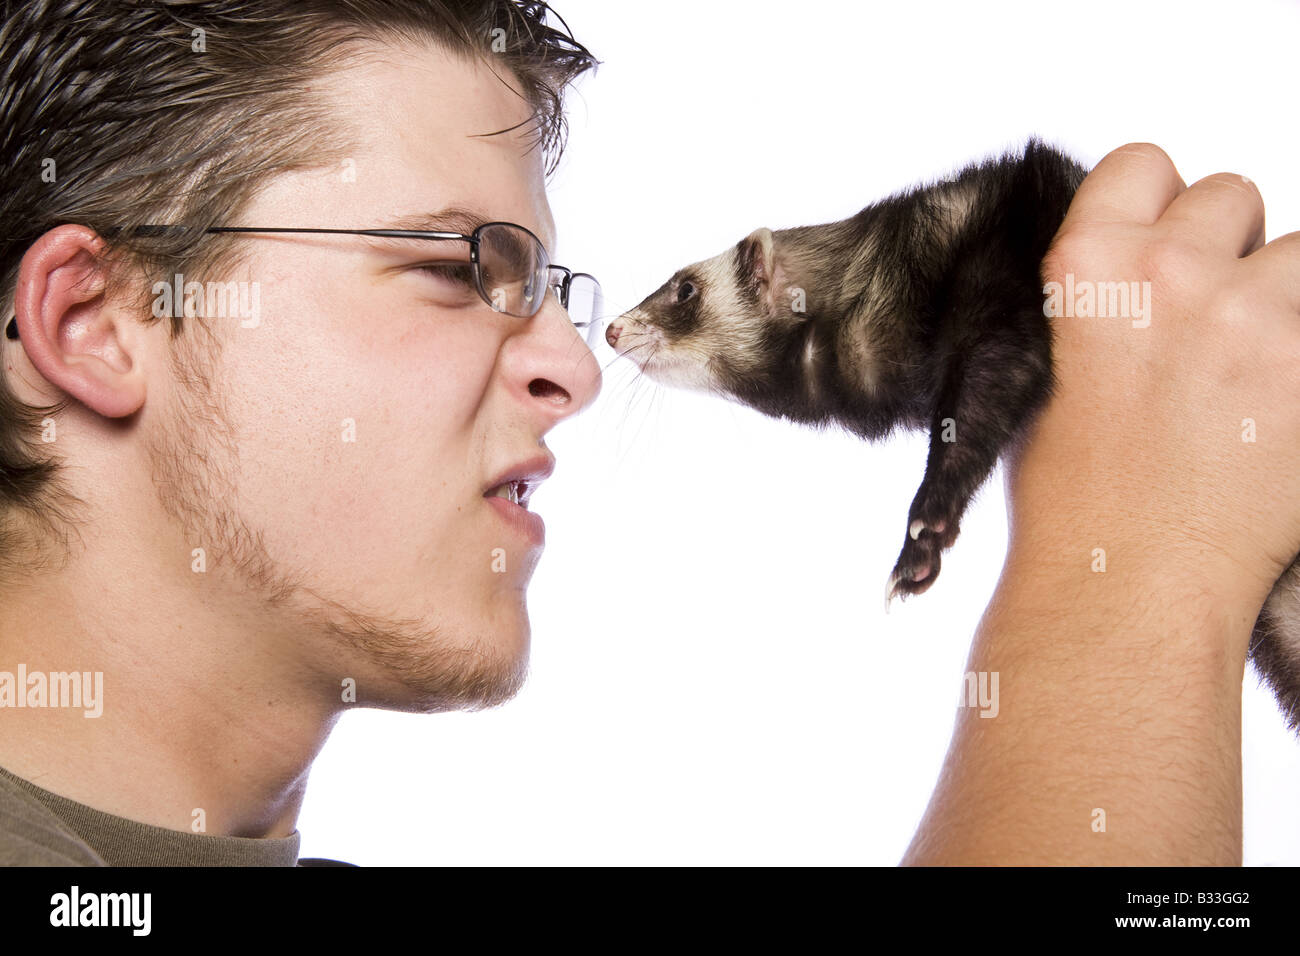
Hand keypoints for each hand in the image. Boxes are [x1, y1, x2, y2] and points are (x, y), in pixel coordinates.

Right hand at [904, 143, 1299, 864]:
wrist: (1127, 586)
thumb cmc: (1079, 502)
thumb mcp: (1051, 380)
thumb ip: (1103, 307)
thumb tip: (1147, 280)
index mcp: (1088, 269)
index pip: (1142, 163)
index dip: (1159, 201)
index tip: (1166, 242)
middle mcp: (1173, 274)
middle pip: (1230, 194)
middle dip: (1228, 251)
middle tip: (1212, 327)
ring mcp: (1259, 316)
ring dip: (1288, 297)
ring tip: (1259, 372)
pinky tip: (1282, 398)